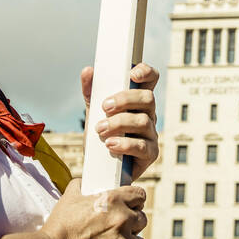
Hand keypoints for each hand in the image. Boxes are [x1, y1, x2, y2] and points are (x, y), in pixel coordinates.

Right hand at [19, 178, 145, 238]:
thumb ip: (82, 185)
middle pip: (141, 214)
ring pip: (140, 231)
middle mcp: (121, 216)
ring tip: (121, 232)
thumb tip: (85, 181)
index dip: (135, 198)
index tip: (131, 202)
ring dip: (132, 231)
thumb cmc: (62, 223)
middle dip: (133, 216)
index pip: (139, 194)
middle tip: (122, 219)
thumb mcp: (71, 196)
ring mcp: (122, 237)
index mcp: (112, 199)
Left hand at [81, 63, 159, 181]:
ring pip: (143, 121)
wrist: (100, 168)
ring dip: (119, 123)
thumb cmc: (102, 135)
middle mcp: (148, 115)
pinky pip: (142, 146)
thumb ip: (90, 91)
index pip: (151, 79)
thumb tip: (87, 70)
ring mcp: (151, 134)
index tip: (132, 74)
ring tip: (100, 129)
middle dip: (126, 99)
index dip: (146, 72)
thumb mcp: (94, 111)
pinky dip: (124, 144)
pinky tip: (109, 144)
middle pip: (148, 98)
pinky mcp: (150, 154)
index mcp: (138, 101)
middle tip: (105, 107)